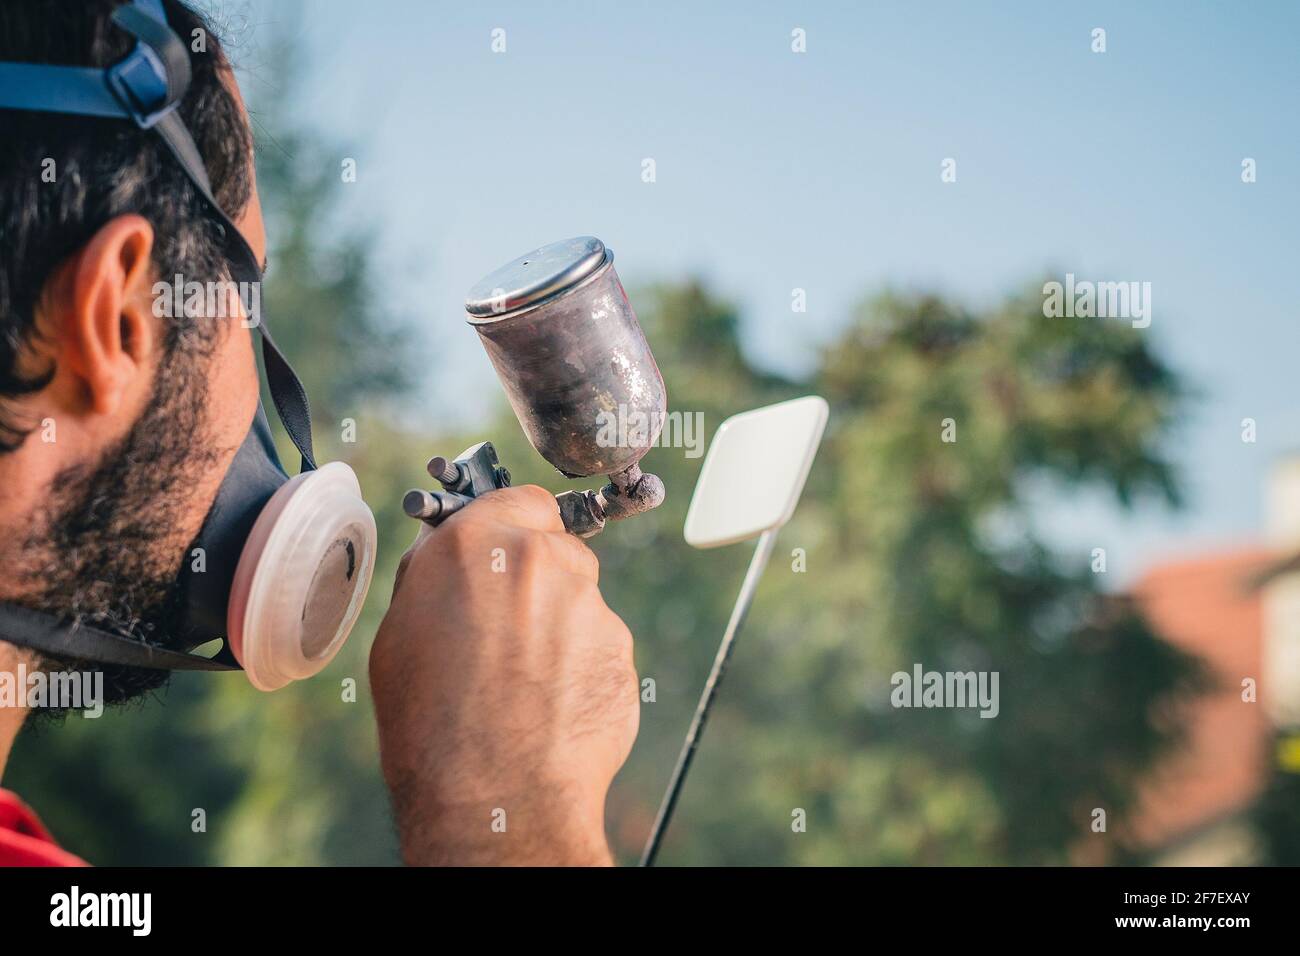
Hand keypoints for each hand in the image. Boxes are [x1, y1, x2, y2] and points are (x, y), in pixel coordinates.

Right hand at [369, 485, 638, 864]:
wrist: (497, 796)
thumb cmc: (432, 726)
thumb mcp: (398, 638)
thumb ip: (433, 579)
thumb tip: (447, 556)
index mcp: (473, 544)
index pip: (517, 500)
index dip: (513, 526)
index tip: (508, 550)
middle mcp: (537, 559)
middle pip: (553, 546)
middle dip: (537, 577)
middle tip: (508, 630)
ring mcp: (587, 600)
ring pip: (579, 594)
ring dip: (561, 620)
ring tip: (526, 679)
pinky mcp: (619, 644)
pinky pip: (600, 639)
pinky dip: (583, 662)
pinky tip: (554, 702)